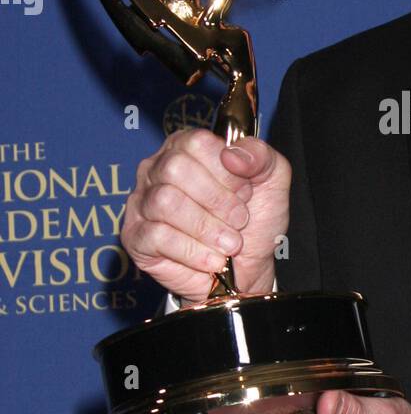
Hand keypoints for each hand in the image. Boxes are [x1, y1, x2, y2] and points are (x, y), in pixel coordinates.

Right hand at [120, 128, 290, 301]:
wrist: (246, 271)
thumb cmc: (254, 221)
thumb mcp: (272, 180)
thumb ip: (261, 156)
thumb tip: (232, 153)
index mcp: (188, 146)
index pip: (197, 143)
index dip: (226, 172)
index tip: (245, 193)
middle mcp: (158, 168)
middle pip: (175, 168)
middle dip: (216, 200)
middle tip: (238, 220)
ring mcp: (142, 201)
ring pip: (165, 202)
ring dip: (207, 228)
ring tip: (229, 243)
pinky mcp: (135, 235)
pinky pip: (157, 236)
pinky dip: (192, 251)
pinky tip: (211, 259)